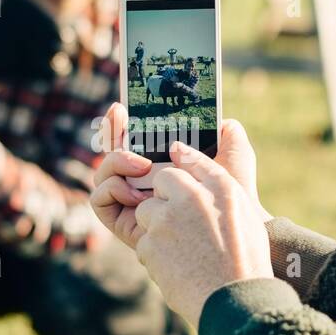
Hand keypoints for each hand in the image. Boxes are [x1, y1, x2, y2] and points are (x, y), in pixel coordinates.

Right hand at [90, 102, 270, 249]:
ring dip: (116, 161)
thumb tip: (217, 119)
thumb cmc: (236, 195)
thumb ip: (228, 132)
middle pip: (112, 154)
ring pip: (103, 174)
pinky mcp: (122, 223)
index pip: (132, 141)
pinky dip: (112, 188)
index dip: (122, 124)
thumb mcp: (234, 155)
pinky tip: (136, 192)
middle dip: (110, 131)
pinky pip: (100, 200)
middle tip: (119, 115)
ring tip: (142, 164)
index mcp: (160, 165)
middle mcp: (141, 182)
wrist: (234, 227)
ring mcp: (129, 201)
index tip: (122, 107)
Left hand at [132, 140, 273, 326]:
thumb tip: (177, 149)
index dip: (179, 188)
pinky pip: (144, 244)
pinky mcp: (150, 248)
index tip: (187, 205)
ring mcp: (165, 224)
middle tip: (189, 232)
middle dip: (165, 207)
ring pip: (147, 216)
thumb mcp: (238, 205)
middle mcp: (189, 199)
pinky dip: (156, 256)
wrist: (236, 300)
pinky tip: (180, 268)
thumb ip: (208, 172)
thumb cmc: (244, 254)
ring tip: (187, 253)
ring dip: (159, 232)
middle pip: (159, 190)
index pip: (180, 167)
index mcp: (216, 186)